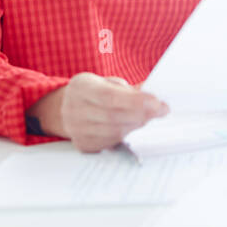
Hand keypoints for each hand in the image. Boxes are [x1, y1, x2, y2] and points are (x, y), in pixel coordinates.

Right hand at [34, 73, 168, 152]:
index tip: (157, 102)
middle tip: (161, 110)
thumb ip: (128, 88)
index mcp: (80, 87)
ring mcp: (76, 130)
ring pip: (114, 132)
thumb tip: (152, 94)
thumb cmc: (94, 92)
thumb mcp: (107, 82)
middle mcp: (73, 109)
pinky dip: (126, 135)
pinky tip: (132, 126)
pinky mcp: (82, 144)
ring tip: (148, 116)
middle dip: (141, 114)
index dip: (135, 101)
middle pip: (113, 116)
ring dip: (136, 124)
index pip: (109, 96)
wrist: (66, 108)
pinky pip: (110, 142)